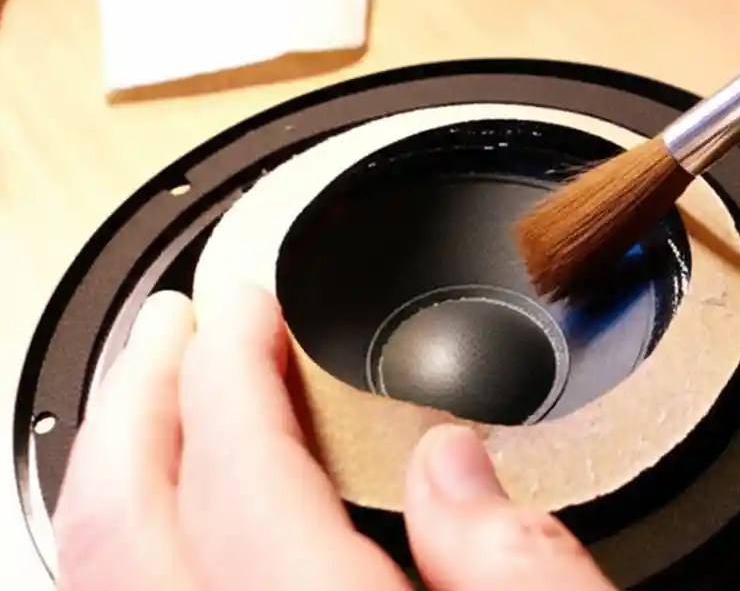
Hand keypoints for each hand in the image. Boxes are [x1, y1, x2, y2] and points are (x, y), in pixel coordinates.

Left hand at [52, 284, 616, 589]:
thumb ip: (518, 559)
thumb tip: (455, 461)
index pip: (238, 471)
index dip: (231, 363)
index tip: (248, 301)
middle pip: (121, 519)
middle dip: (141, 396)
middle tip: (174, 321)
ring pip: (96, 569)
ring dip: (120, 462)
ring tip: (161, 392)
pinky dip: (133, 535)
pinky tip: (177, 508)